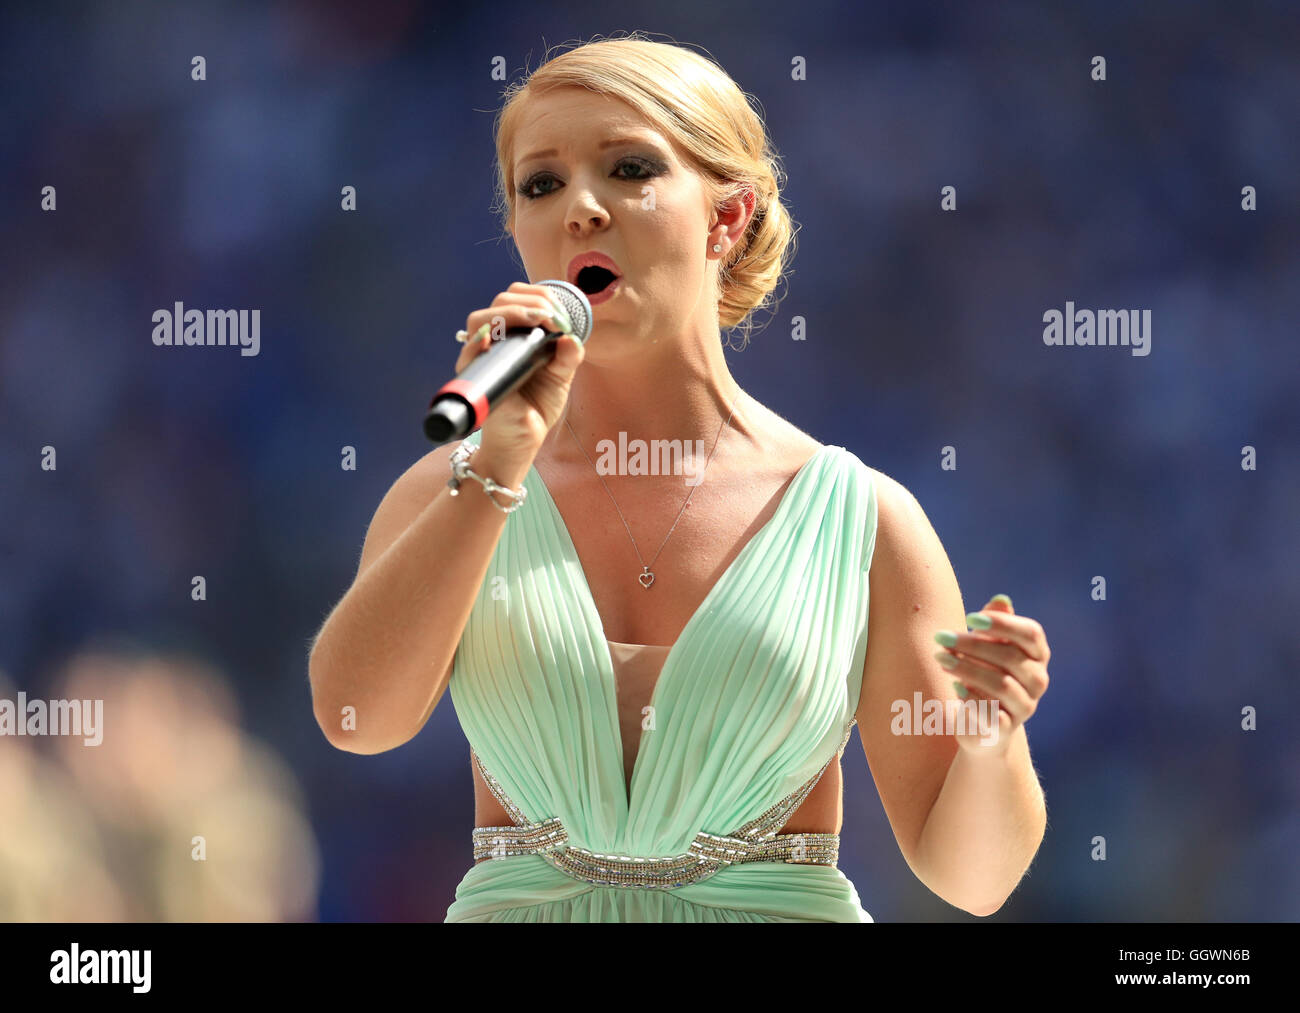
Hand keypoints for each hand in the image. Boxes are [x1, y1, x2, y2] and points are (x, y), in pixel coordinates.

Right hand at [455, 281, 584, 460]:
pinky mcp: (474, 376)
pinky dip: (478, 340)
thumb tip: (572, 337)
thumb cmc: (537, 405)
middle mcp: (497, 340)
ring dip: (510, 312)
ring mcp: (483, 356)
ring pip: (481, 319)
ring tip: (536, 320)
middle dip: (532, 300)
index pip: (519, 297)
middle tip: (553, 318)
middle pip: (501, 300)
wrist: (523, 439)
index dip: (541, 296)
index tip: (561, 315)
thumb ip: (569, 356)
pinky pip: (468, 353)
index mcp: (517, 334)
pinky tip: (492, 337)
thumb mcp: (561, 377)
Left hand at [932, 594, 1050, 757]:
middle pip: (1010, 657)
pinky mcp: (1007, 729)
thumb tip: (1000, 600)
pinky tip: (954, 686)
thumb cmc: (987, 673)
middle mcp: (1038, 681)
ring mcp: (1026, 706)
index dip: (1003, 623)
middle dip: (972, 645)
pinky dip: (971, 697)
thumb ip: (995, 624)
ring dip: (966, 668)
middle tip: (941, 638)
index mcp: (1037, 656)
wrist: (984, 724)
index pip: (1031, 633)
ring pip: (1001, 684)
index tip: (969, 618)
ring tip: (940, 658)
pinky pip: (992, 712)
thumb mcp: (989, 647)